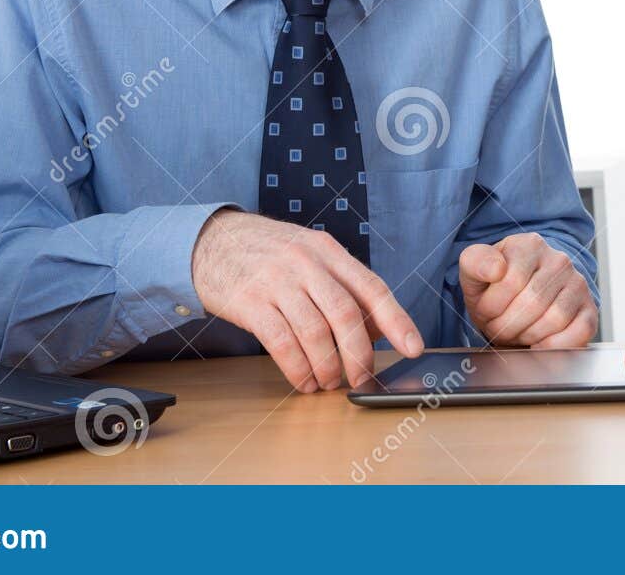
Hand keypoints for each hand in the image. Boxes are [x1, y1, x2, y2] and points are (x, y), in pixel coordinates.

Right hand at [190, 209, 423, 392]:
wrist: (211, 240)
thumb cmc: (268, 255)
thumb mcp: (310, 257)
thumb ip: (343, 287)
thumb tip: (379, 330)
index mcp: (328, 251)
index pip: (372, 287)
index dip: (397, 320)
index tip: (413, 347)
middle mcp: (306, 262)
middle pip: (346, 314)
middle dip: (359, 355)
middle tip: (362, 379)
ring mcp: (276, 280)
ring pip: (315, 332)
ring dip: (327, 367)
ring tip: (329, 383)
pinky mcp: (249, 302)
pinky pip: (281, 342)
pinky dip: (297, 368)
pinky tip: (303, 381)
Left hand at [458, 232, 597, 346]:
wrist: (520, 296)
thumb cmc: (496, 287)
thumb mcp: (475, 271)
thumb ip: (475, 263)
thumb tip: (495, 269)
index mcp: (530, 245)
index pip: (510, 282)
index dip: (491, 306)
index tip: (486, 309)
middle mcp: (559, 260)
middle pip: (531, 303)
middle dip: (507, 325)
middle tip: (499, 326)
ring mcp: (578, 284)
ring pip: (554, 319)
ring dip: (528, 335)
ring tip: (517, 331)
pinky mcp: (589, 310)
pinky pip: (579, 333)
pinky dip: (556, 346)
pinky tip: (539, 343)